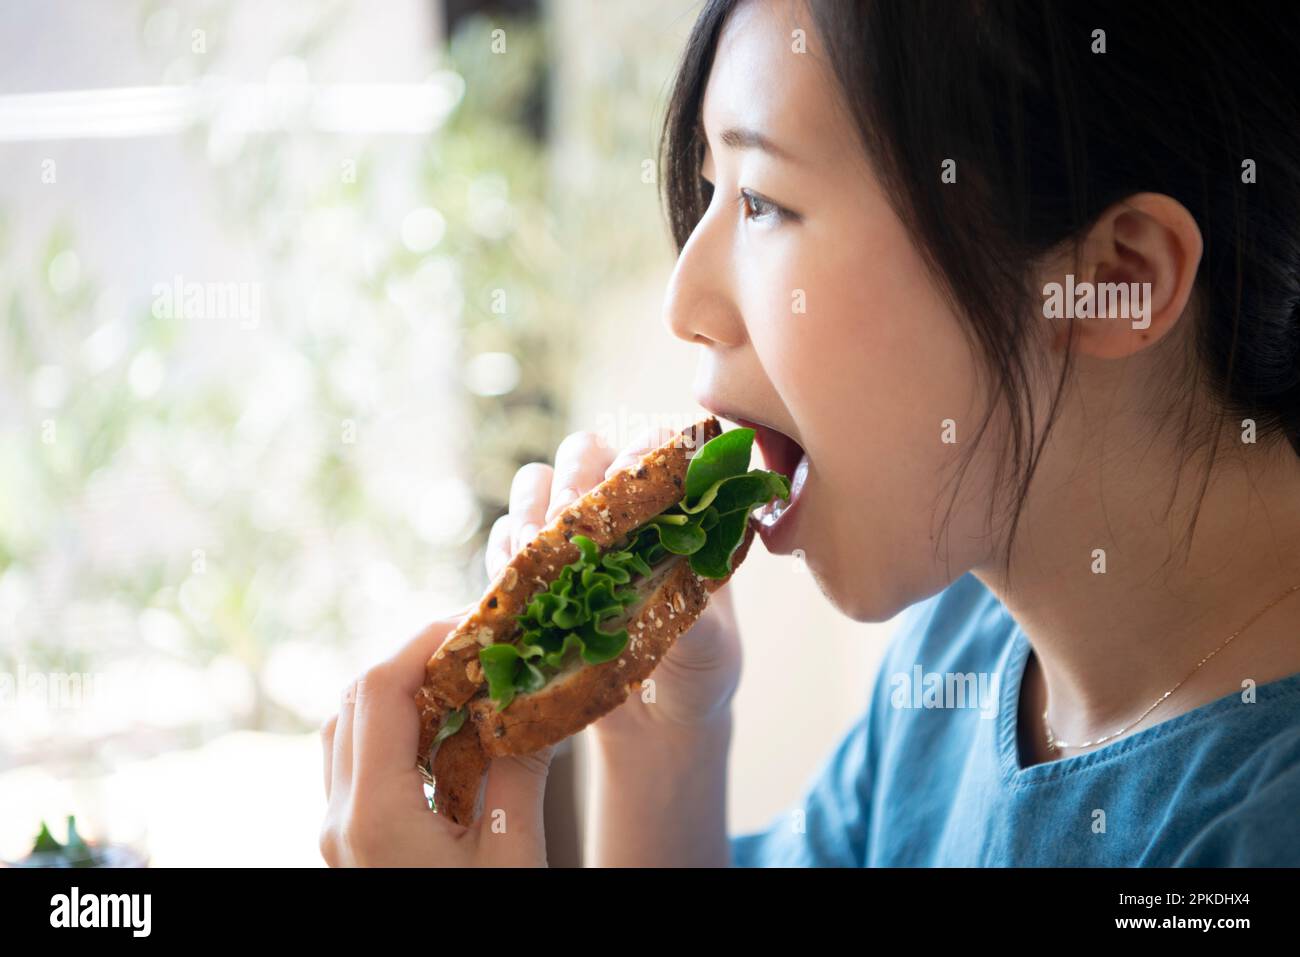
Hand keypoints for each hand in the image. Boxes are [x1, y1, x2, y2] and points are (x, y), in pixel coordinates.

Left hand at [319, 612, 555, 866]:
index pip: (381, 691)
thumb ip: (521, 772)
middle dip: (418, 658)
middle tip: (480, 645)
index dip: (427, 641)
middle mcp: (342, 817)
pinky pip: (356, 761)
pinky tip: (443, 733)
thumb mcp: (513, 854)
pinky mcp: (352, 841)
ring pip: (349, 727)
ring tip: (462, 684)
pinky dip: (394, 729)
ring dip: (401, 692)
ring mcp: (339, 830)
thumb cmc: (484, 929)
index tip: (479, 622)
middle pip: (358, 699)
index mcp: (375, 813)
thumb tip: (541, 699)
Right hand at [486, 427, 743, 739]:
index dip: (638, 451)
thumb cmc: (699, 670)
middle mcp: (619, 509)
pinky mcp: (533, 574)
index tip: (627, 479)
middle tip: (570, 517)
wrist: (657, 724)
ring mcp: (571, 537)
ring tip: (535, 549)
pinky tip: (514, 584)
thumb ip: (694, 604)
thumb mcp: (709, 644)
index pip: (654, 446)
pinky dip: (504, 556)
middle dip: (573, 476)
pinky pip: (504, 541)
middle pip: (583, 451)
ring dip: (530, 509)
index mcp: (674, 507)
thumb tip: (677, 574)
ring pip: (535, 484)